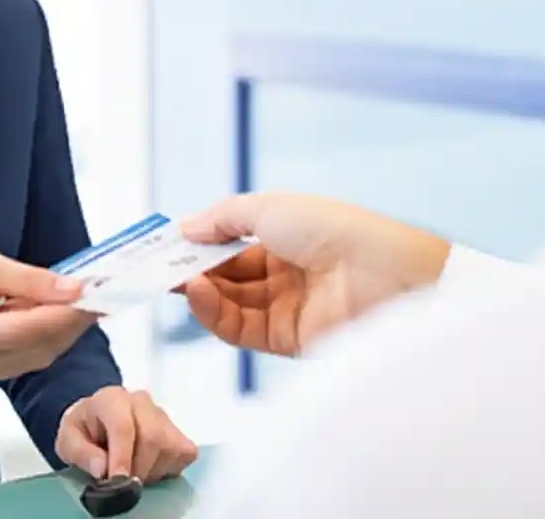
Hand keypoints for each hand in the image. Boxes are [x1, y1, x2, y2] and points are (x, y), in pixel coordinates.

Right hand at [0, 246, 95, 379]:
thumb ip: (29, 279)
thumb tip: (74, 290)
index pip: (34, 328)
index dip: (71, 311)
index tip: (100, 291)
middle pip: (45, 344)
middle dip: (76, 317)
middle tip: (102, 288)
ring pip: (46, 351)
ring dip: (68, 324)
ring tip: (82, 293)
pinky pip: (37, 352)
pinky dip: (53, 330)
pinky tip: (58, 307)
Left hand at [56, 387, 197, 483]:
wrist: (98, 421)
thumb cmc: (84, 431)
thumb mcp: (68, 441)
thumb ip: (80, 453)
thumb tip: (102, 469)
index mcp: (111, 399)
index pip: (123, 426)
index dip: (123, 457)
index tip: (118, 482)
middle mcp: (141, 401)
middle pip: (152, 437)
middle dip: (138, 468)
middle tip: (123, 485)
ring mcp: (163, 415)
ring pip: (169, 447)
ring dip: (152, 471)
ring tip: (133, 474)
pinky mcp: (178, 430)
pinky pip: (184, 453)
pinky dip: (169, 469)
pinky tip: (150, 468)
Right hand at [180, 192, 450, 355]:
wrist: (387, 276)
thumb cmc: (336, 229)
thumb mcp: (270, 207)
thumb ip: (223, 218)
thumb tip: (185, 228)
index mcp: (287, 236)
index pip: (232, 243)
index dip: (199, 243)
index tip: (166, 244)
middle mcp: (286, 272)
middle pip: (227, 275)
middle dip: (192, 269)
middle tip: (158, 266)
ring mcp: (286, 306)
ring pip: (228, 302)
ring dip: (199, 290)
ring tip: (176, 278)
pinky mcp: (287, 338)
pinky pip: (239, 327)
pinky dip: (213, 311)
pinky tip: (198, 292)